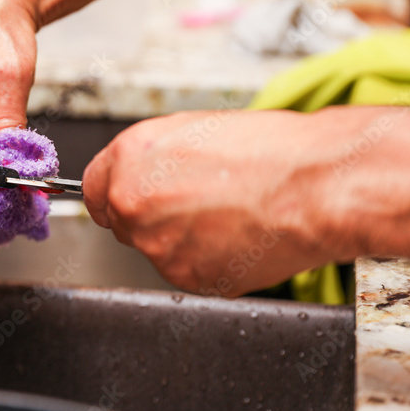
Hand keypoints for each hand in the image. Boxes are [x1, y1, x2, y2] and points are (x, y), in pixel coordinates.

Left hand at [83, 109, 349, 295]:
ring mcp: (159, 247)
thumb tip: (135, 176)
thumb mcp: (193, 131)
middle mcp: (134, 204)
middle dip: (150, 217)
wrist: (317, 184)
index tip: (132, 198)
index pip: (91, 191)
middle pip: (122, 222)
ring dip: (181, 240)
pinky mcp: (190, 279)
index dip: (116, 194)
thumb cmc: (270, 150)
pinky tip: (238, 238)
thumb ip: (150, 159)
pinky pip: (188, 273)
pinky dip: (208, 262)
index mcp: (129, 160)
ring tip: (228, 216)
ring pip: (156, 250)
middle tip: (197, 204)